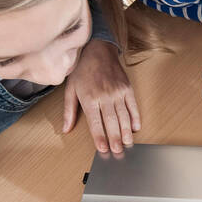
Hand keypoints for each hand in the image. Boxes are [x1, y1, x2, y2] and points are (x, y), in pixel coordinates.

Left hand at [63, 39, 140, 154]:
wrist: (97, 50)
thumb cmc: (82, 70)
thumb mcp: (70, 89)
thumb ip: (69, 111)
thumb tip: (66, 129)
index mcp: (89, 98)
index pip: (95, 122)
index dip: (99, 137)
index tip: (103, 149)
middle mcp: (104, 96)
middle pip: (112, 121)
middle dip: (115, 138)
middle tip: (118, 151)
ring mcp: (117, 92)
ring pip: (124, 116)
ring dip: (126, 131)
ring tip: (128, 144)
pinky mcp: (127, 88)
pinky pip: (133, 105)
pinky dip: (135, 117)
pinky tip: (135, 127)